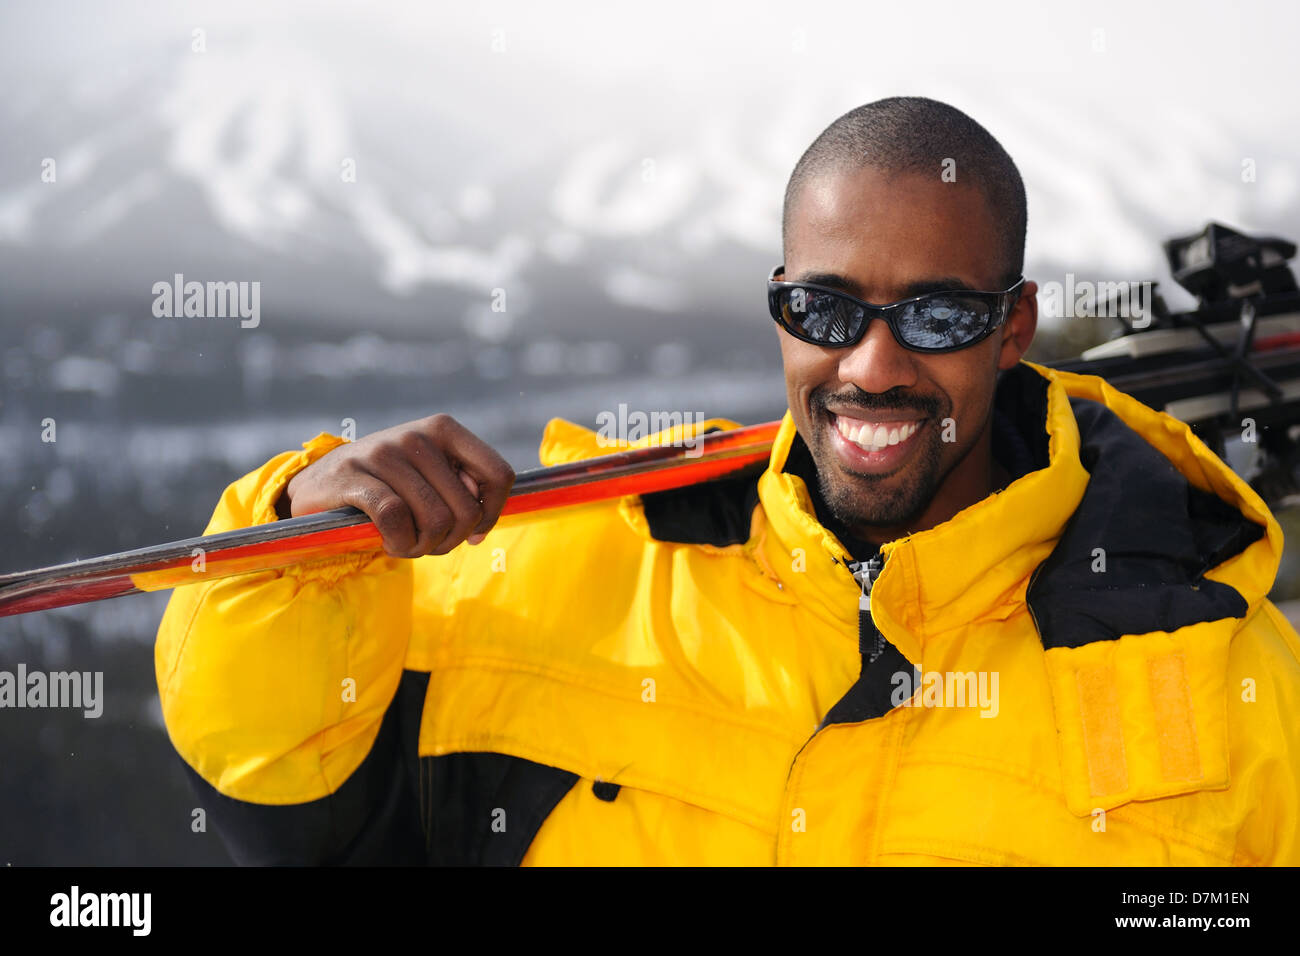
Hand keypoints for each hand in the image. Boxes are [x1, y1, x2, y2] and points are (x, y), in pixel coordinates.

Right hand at [280, 415, 514, 557]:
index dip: (492, 513)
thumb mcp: (428, 478)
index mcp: (444, 430)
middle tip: (427, 544)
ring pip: (434, 518)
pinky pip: (395, 518)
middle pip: (466, 508)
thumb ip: (461, 490)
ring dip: (422, 546)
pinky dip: (398, 542)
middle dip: (450, 540)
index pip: (499, 473)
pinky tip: (389, 543)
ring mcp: (383, 451)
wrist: (319, 486)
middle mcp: (417, 434)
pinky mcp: (352, 475)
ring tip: (405, 543)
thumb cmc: (385, 488)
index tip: (473, 533)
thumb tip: (481, 522)